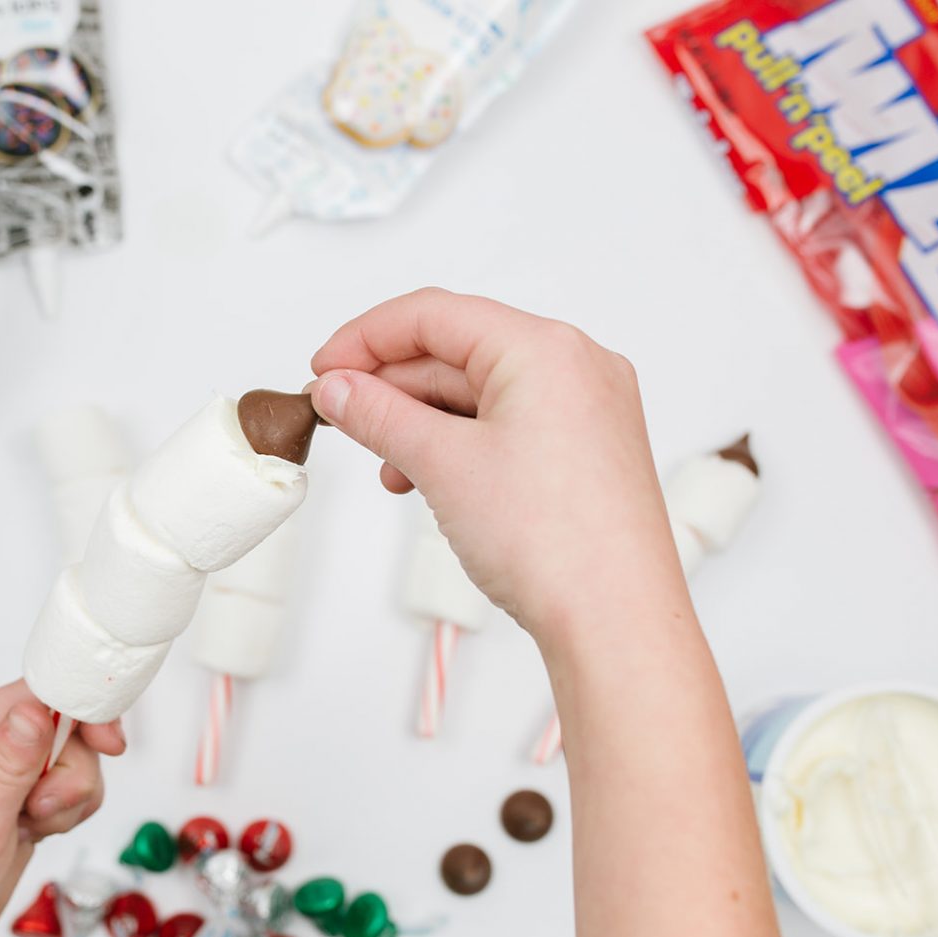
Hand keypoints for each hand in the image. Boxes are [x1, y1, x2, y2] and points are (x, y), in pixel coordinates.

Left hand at [0, 683, 124, 936]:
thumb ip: (10, 761)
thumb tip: (37, 707)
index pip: (33, 694)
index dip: (78, 709)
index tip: (108, 742)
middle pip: (59, 727)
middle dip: (71, 768)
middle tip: (44, 807)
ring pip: (66, 763)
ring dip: (69, 797)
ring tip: (33, 828)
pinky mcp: (13, 812)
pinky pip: (61, 794)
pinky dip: (66, 814)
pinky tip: (38, 836)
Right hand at [310, 288, 685, 642]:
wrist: (615, 621)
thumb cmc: (554, 543)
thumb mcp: (442, 464)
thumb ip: (379, 415)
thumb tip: (338, 389)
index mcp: (546, 348)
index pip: (434, 316)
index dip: (365, 338)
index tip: (322, 370)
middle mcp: (577, 366)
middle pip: (458, 350)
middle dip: (392, 386)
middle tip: (340, 416)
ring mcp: (589, 408)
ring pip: (481, 392)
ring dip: (422, 421)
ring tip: (387, 466)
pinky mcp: (588, 449)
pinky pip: (510, 424)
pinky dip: (461, 444)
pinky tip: (429, 480)